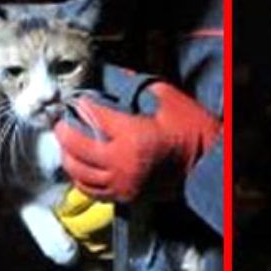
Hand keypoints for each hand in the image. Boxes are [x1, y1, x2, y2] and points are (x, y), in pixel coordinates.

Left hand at [53, 82, 219, 202]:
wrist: (209, 165)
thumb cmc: (192, 131)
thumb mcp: (168, 100)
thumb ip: (139, 86)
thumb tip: (115, 75)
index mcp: (132, 136)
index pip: (94, 117)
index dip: (83, 106)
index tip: (78, 100)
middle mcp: (122, 162)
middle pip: (78, 147)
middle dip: (64, 132)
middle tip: (62, 122)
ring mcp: (122, 182)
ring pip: (79, 172)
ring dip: (68, 156)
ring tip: (66, 144)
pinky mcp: (126, 195)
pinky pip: (92, 191)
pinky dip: (80, 178)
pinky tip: (79, 168)